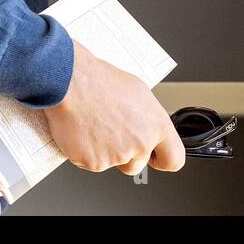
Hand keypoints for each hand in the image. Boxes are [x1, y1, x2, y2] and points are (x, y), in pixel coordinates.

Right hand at [41, 38, 185, 174]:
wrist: (69, 81)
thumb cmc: (98, 79)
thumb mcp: (135, 91)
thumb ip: (145, 117)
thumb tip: (143, 125)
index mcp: (156, 126)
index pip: (174, 158)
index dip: (162, 159)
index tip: (155, 158)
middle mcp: (140, 144)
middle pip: (137, 164)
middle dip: (124, 153)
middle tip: (109, 131)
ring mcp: (117, 156)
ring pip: (111, 162)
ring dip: (102, 150)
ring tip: (92, 123)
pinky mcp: (95, 163)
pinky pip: (89, 162)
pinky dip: (83, 150)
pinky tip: (81, 129)